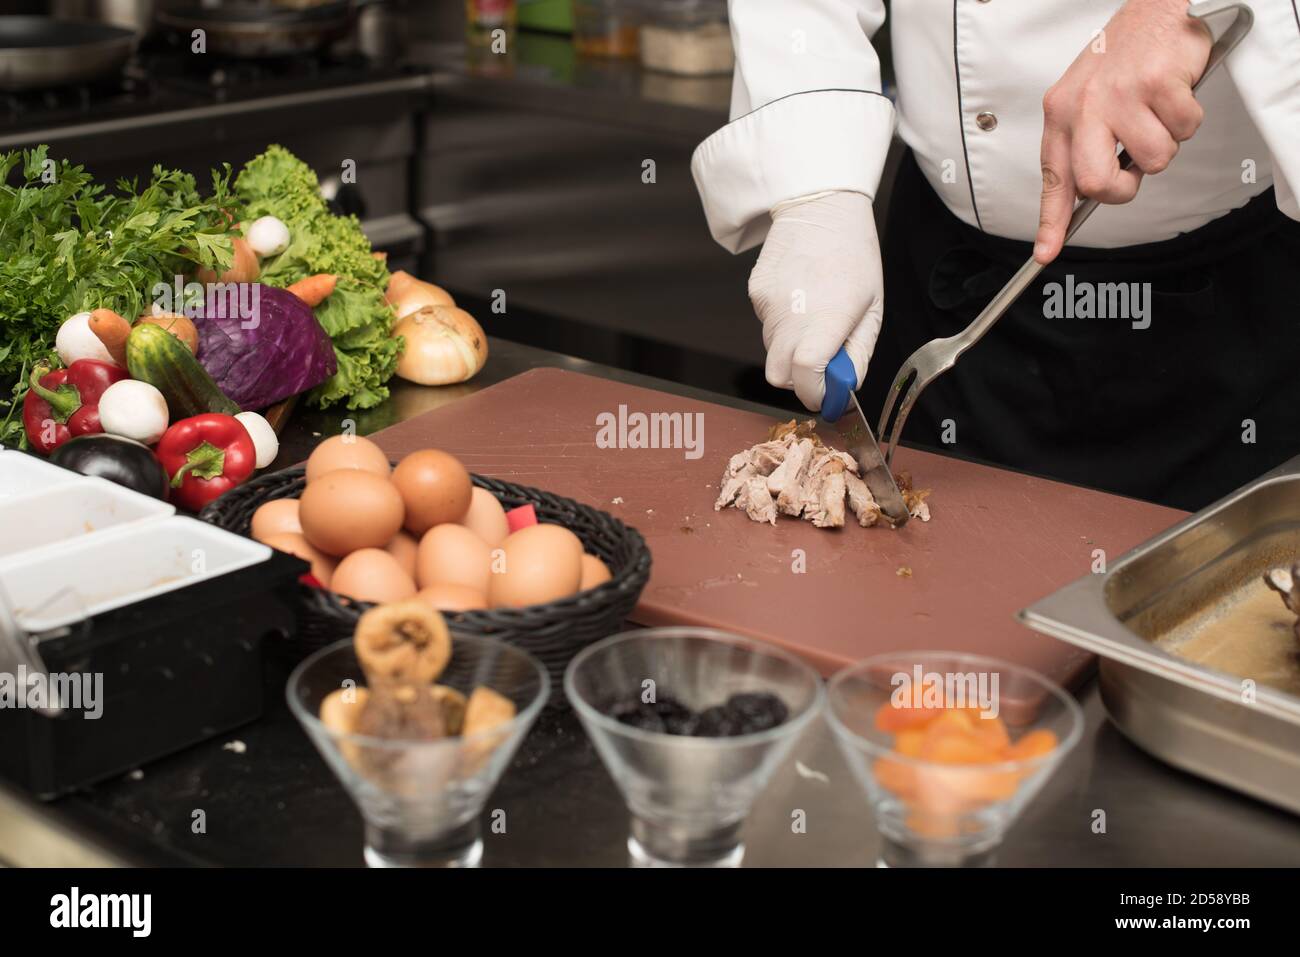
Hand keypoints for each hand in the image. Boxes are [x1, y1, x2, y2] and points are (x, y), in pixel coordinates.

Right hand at [748, 191, 883, 410]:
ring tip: (814, 317)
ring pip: (772, 350)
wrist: (821, 205)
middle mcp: (790, 315)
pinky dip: (782, 324)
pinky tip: (800, 297)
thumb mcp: (872, 307)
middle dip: (799, 381)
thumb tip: (845, 386)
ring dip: (792, 348)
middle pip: (779, 375)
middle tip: (821, 368)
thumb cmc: (854, 254)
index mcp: (825, 319)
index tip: (827, 397)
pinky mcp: (755, 293)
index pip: (805, 377)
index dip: (815, 395)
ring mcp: (767, 304)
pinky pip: (766, 324)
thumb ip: (858, 353)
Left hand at [1035, 0, 1211, 263]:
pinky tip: (1174, 91)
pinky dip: (1188, 115)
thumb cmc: (1122, 57)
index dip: (1050, 222)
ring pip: (1153, 160)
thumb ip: (1084, 144)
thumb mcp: (1085, 100)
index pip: (1054, 179)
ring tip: (1156, 110)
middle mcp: (1085, 108)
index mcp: (1061, 116)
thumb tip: (1088, 193)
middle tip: (1133, 169)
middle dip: (1123, 188)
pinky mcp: (1157, 85)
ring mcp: (1121, 97)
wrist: (1153, 8)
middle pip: (1098, 184)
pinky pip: (1184, 129)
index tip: (1045, 253)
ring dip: (1165, 141)